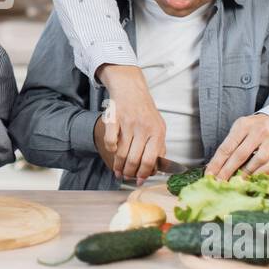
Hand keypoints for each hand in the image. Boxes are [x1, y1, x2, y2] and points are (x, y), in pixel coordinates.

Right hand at [96, 64, 165, 183]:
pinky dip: (110, 150)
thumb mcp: (158, 127)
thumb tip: (156, 169)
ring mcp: (128, 123)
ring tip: (118, 170)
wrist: (131, 89)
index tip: (139, 180)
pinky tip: (113, 152)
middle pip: (134, 159)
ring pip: (121, 153)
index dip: (144, 174)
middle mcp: (143, 127)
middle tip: (126, 176)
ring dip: (118, 165)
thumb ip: (159, 147)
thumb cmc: (145, 111)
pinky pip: (110, 141)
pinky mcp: (114, 119)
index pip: (151, 160)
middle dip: (129, 172)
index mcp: (157, 132)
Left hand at [206, 113, 268, 180]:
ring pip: (258, 160)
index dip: (217, 163)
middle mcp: (258, 130)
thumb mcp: (238, 132)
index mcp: (243, 125)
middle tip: (220, 183)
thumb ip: (228, 147)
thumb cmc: (250, 131)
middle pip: (241, 154)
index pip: (227, 146)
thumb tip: (212, 169)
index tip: (209, 175)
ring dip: (246, 174)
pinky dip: (262, 174)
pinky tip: (254, 180)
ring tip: (236, 183)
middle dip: (228, 171)